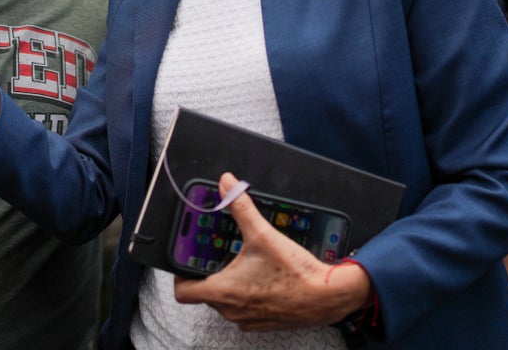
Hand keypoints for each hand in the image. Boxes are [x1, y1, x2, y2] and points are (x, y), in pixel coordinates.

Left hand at [173, 173, 370, 331]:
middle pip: (204, 293)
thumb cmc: (295, 272)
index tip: (188, 259)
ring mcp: (246, 319)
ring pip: (224, 302)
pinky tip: (259, 278)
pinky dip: (246, 295)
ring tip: (240, 263)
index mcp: (223, 292)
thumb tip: (226, 185)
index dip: (180, 274)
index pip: (183, 292)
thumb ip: (240, 207)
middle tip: (216, 254)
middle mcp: (231, 311)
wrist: (327, 296)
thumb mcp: (263, 234)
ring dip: (228, 284)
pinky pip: (243, 309)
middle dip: (208, 272)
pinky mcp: (262, 322)